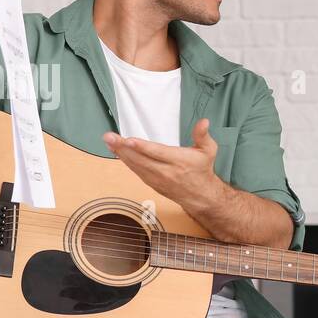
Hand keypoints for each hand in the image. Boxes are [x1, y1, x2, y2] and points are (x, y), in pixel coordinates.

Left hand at [104, 118, 219, 207]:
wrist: (201, 195)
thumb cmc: (202, 170)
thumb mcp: (208, 151)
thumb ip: (203, 135)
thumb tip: (204, 122)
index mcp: (179, 161)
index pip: (158, 153)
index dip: (142, 147)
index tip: (128, 140)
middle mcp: (166, 171)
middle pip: (141, 159)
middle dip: (123, 148)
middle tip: (109, 137)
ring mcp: (157, 179)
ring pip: (136, 165)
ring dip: (121, 153)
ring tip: (109, 141)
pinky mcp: (151, 183)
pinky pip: (136, 171)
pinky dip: (125, 161)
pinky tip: (117, 152)